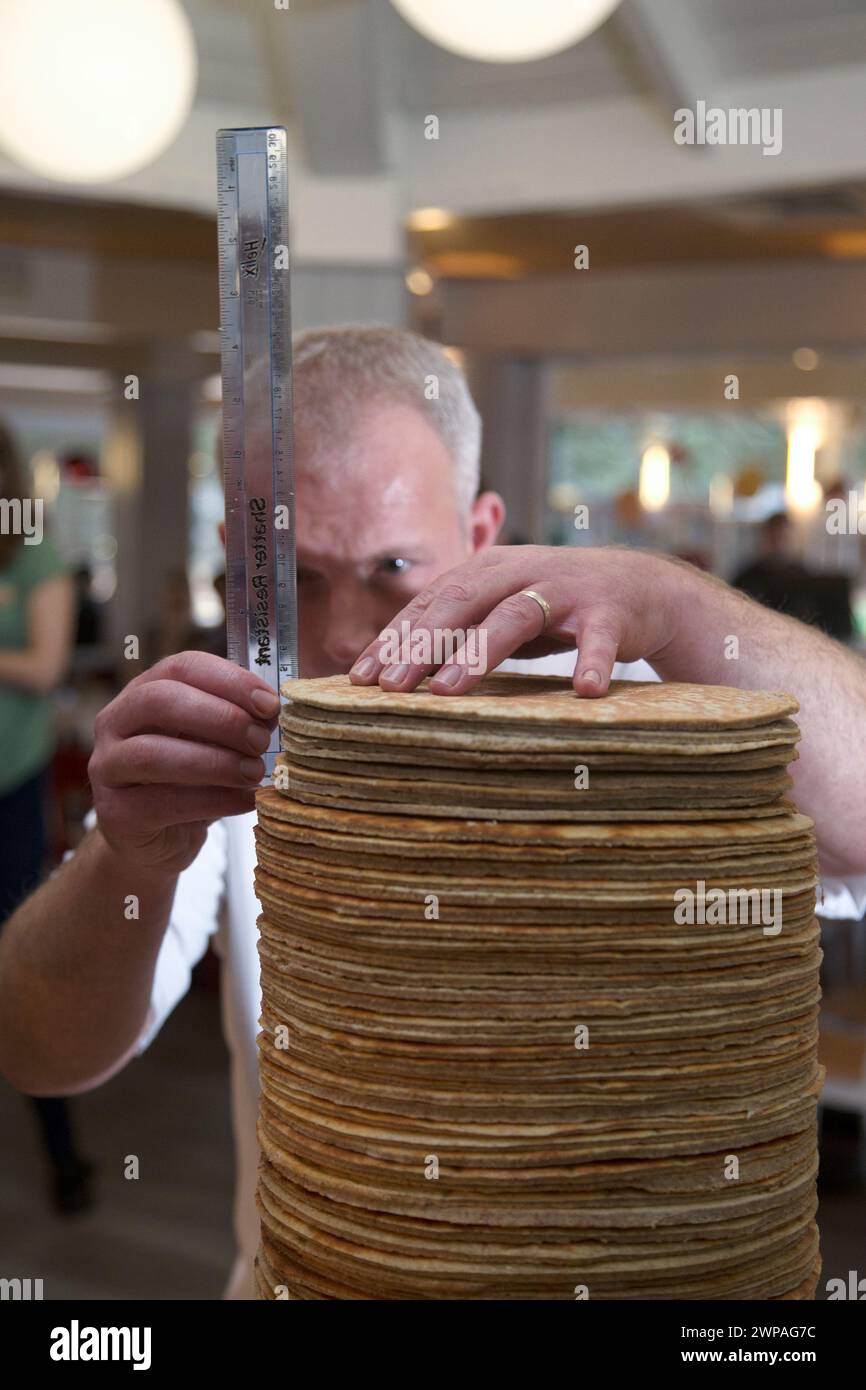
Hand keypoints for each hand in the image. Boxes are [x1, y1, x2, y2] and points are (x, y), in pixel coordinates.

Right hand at [88, 651, 280, 872]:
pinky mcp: (115, 812)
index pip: (182, 667)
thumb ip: (238, 723)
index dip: (230, 680)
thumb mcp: (214, 744)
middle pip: (160, 701)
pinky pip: (162, 802)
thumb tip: (272, 713)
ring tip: (254, 773)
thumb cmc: (190, 783)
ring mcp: (107, 767)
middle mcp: (115, 722)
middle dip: (220, 718)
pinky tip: (245, 801)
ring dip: (214, 762)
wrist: (156, 842)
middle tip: (261, 740)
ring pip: (153, 754)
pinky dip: (213, 801)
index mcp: (143, 691)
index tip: (270, 704)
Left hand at [349, 545, 680, 695]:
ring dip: (480, 652)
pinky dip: (591, 662)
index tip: (360, 679)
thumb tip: (394, 672)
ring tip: (450, 691)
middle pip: (460, 604)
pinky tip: (583, 691)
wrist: (643, 588)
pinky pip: (598, 639)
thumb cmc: (557, 608)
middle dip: (421, 646)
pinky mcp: (610, 611)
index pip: (428, 604)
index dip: (393, 640)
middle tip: (391, 688)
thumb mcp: (501, 611)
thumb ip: (458, 632)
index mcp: (485, 572)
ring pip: (515, 616)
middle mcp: (519, 572)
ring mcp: (565, 589)